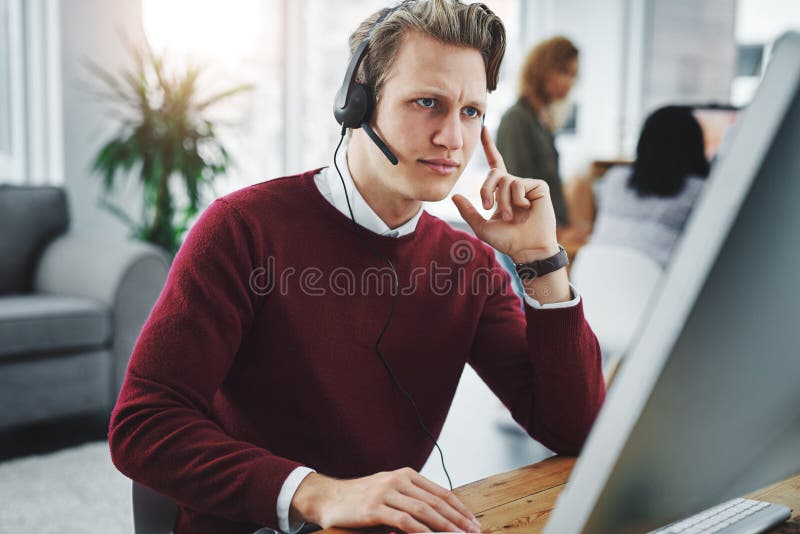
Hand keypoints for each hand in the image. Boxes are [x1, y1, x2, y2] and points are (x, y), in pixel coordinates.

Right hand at [290, 467, 481, 532]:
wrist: (329, 498)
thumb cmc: (361, 498)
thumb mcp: (389, 492)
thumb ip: (412, 500)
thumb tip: (440, 518)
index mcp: (406, 475)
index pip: (440, 492)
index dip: (459, 508)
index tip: (473, 523)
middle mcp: (398, 480)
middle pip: (436, 501)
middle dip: (457, 520)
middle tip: (473, 533)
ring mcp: (385, 492)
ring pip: (423, 510)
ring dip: (444, 527)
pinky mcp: (374, 508)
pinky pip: (403, 520)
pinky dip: (420, 531)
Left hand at [452, 126, 558, 262]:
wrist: (527, 249)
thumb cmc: (507, 240)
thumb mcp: (481, 226)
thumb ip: (468, 211)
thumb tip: (454, 195)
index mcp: (501, 190)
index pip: (495, 163)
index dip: (489, 145)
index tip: (484, 128)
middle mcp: (514, 184)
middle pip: (494, 173)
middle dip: (486, 189)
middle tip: (487, 207)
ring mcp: (527, 185)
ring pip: (506, 181)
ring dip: (503, 201)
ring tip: (510, 217)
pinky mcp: (539, 186)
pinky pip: (519, 184)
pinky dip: (517, 199)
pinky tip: (526, 209)